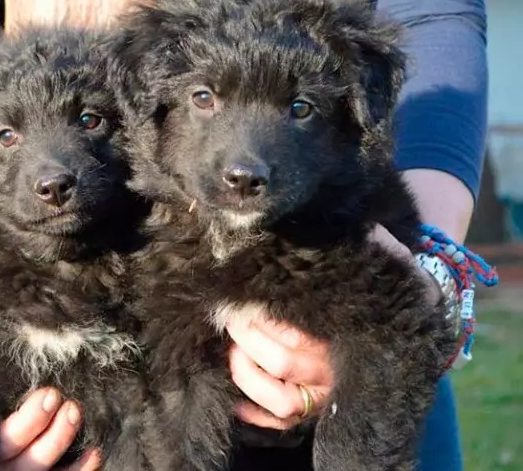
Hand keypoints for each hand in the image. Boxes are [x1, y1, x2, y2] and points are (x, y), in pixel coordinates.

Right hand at [0, 262, 100, 470]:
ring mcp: (15, 451)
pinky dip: (75, 467)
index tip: (42, 395)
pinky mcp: (41, 448)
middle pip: (10, 458)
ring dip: (57, 443)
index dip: (14, 428)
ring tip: (74, 411)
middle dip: (34, 430)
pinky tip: (93, 451)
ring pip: (33, 468)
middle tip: (55, 395)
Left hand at [227, 223, 437, 430]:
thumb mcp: (385, 267)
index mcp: (344, 334)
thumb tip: (366, 221)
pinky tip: (237, 398)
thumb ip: (373, 246)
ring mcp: (326, 395)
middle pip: (279, 360)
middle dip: (245, 336)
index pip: (291, 332)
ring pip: (277, 396)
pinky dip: (254, 412)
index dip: (256, 317)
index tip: (238, 297)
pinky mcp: (317, 413)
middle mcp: (335, 369)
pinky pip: (282, 423)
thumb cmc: (384, 292)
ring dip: (245, 372)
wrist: (415, 331)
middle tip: (228, 314)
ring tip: (232, 348)